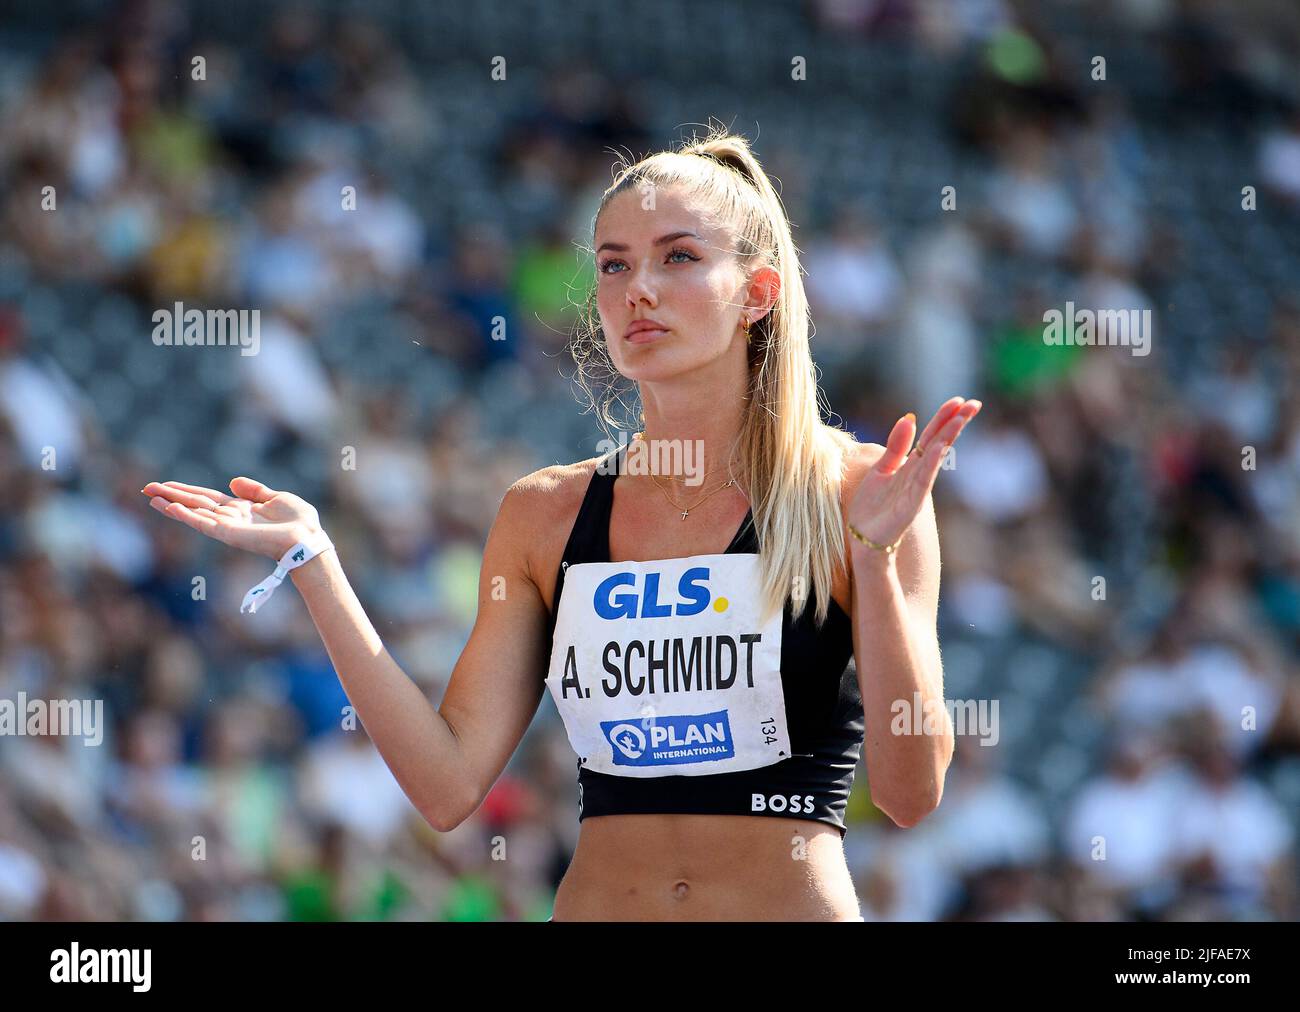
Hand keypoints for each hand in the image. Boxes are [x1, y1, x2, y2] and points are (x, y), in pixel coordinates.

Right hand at [141, 477, 322, 561]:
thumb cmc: (298, 522)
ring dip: (172, 505)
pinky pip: (203, 524)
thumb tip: (232, 482)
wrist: (307, 538)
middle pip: (195, 504)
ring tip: (151, 497)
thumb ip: (254, 490)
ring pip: (194, 513)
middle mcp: (230, 518)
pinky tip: (171, 507)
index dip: (187, 491)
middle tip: (147, 488)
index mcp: (241, 509)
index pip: (207, 498)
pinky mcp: (229, 534)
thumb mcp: (276, 498)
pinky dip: (187, 516)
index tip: (167, 485)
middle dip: (172, 496)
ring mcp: (228, 527)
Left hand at [847, 396, 981, 551]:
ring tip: (960, 418)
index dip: (944, 418)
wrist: (864, 538)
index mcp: (911, 464)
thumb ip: (896, 446)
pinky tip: (938, 448)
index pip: (931, 436)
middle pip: (939, 443)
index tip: (959, 400)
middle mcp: (918, 474)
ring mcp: (917, 489)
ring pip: (935, 458)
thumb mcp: (882, 469)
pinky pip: (923, 481)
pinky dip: (930, 464)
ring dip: (947, 438)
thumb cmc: (873, 506)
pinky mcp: (911, 505)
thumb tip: (910, 417)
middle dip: (955, 423)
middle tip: (974, 403)